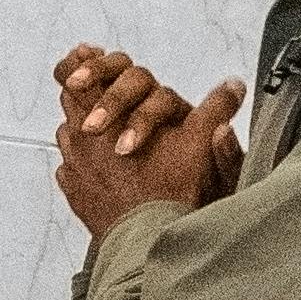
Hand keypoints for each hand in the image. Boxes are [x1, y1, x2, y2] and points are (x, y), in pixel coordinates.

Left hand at [52, 46, 239, 240]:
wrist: (147, 242)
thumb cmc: (169, 194)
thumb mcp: (200, 142)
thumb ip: (217, 109)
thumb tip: (232, 87)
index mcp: (105, 116)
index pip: (79, 75)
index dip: (84, 64)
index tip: (85, 57)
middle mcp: (81, 139)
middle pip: (72, 101)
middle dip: (87, 93)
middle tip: (93, 88)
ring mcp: (75, 166)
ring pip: (68, 133)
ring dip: (83, 127)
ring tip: (103, 130)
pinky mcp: (75, 192)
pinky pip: (69, 166)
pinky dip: (82, 161)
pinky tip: (100, 166)